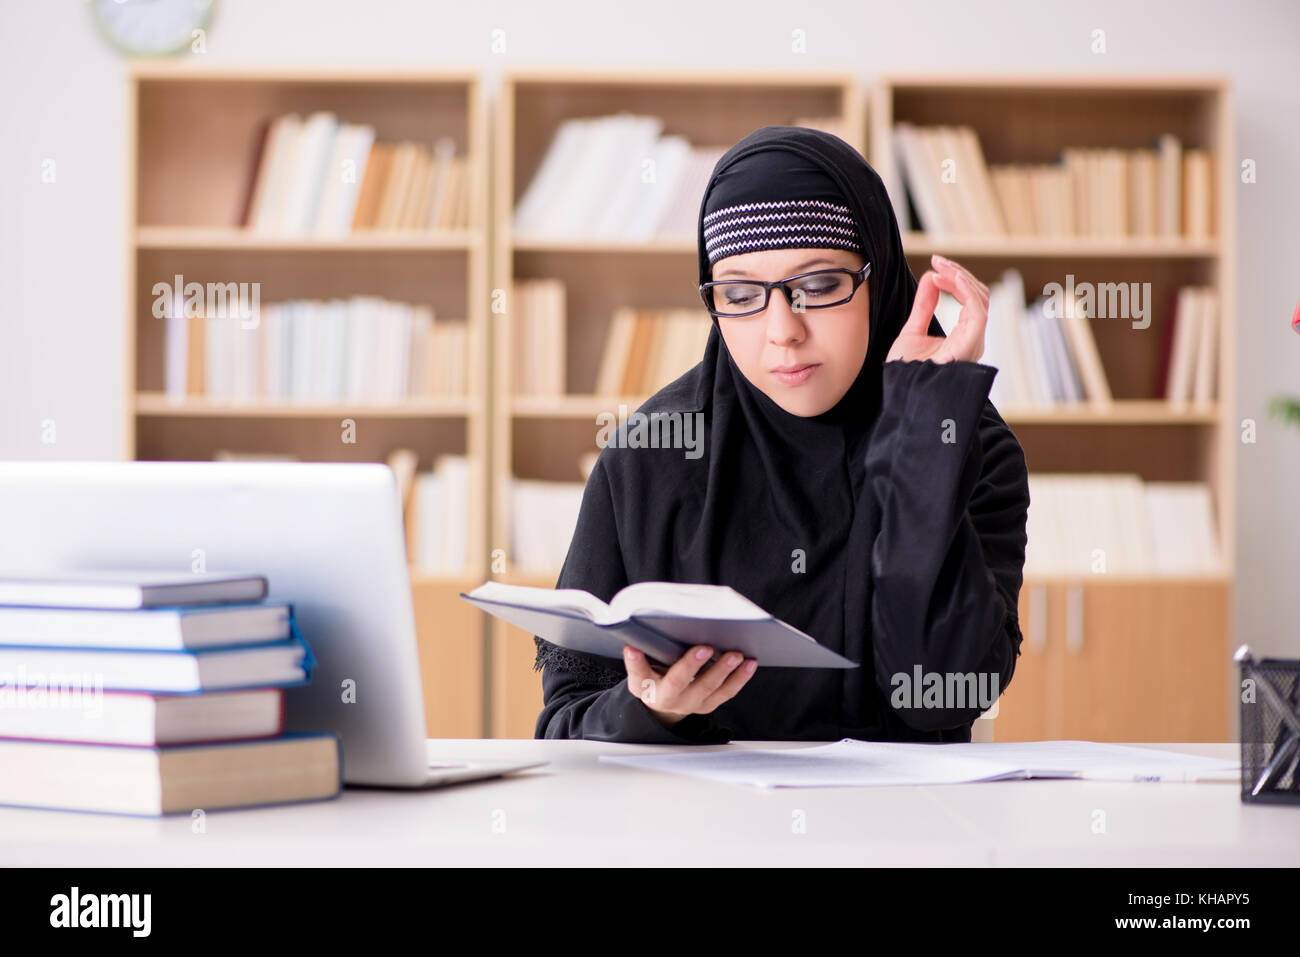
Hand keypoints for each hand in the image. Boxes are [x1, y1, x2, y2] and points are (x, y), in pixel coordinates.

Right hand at [623, 645, 755, 728]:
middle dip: (692, 665)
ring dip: (724, 671)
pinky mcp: (710, 704)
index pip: (640, 674)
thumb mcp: (641, 671)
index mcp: (648, 688)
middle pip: (680, 682)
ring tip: (736, 654)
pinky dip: (740, 677)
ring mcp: (692, 703)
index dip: (636, 663)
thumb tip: (635, 642)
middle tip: (705, 647)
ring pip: (709, 688)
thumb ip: (639, 658)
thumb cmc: (653, 678)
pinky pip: (727, 692)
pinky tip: (749, 663)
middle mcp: (670, 699)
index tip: (632, 649)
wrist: (665, 705)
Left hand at [886, 254, 989, 363]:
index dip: (956, 279)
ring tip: (940, 266)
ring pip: (980, 299)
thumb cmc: (905, 374)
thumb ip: (924, 305)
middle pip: (978, 295)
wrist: (900, 396)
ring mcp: (973, 343)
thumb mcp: (912, 331)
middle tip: (937, 261)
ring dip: (960, 277)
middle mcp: (973, 339)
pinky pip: (977, 312)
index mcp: (964, 337)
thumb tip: (930, 277)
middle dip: (958, 274)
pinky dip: (965, 290)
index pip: (970, 299)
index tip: (936, 265)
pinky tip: (949, 278)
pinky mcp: (970, 345)